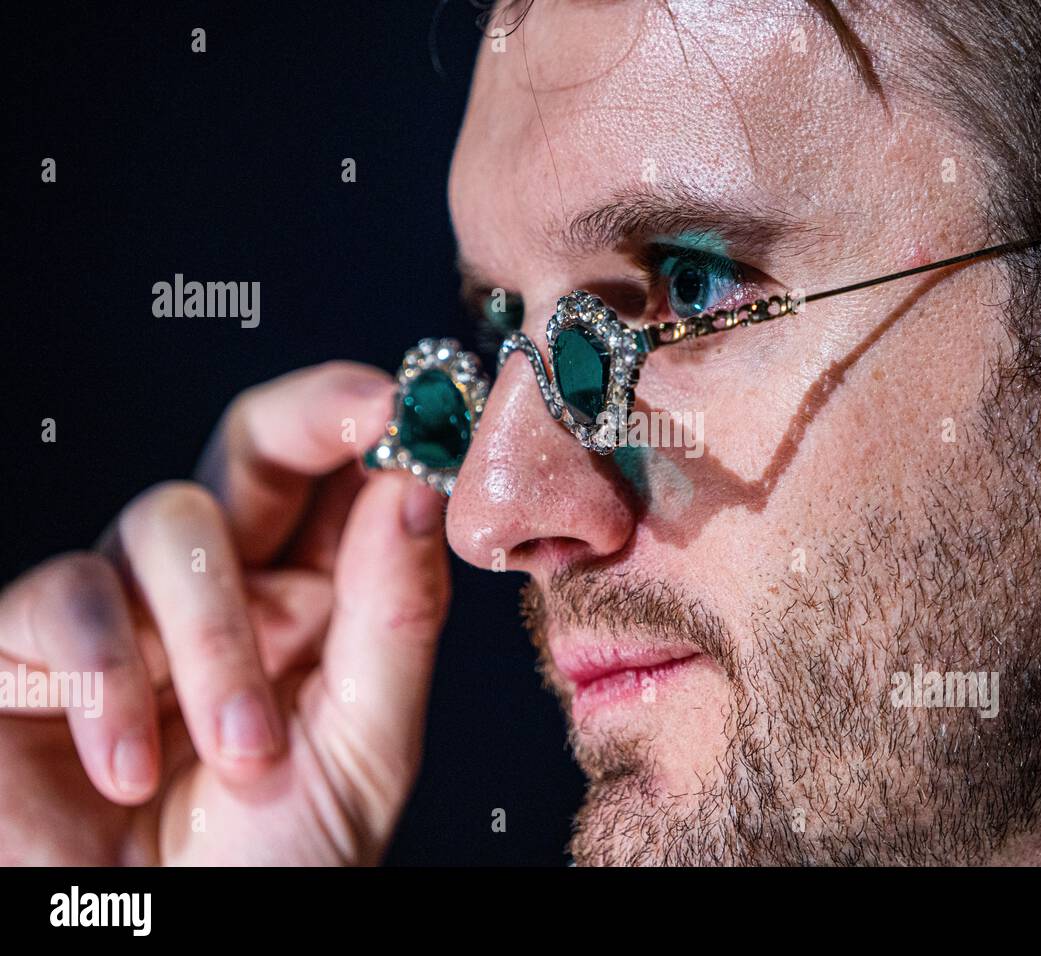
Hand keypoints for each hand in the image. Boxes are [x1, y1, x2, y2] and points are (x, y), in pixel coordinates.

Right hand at [0, 362, 449, 864]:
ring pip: (168, 520)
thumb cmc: (275, 866)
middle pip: (251, 446)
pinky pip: (64, 595)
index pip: (340, 480)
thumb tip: (416, 489)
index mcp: (315, 604)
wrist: (167, 950)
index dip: (374, 422)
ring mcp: (126, 613)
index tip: (416, 400)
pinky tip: (132, 765)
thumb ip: (393, 619)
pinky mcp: (30, 652)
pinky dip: (108, 678)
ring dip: (214, 636)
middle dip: (307, 418)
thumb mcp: (363, 748)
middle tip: (366, 416)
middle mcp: (224, 591)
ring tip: (240, 749)